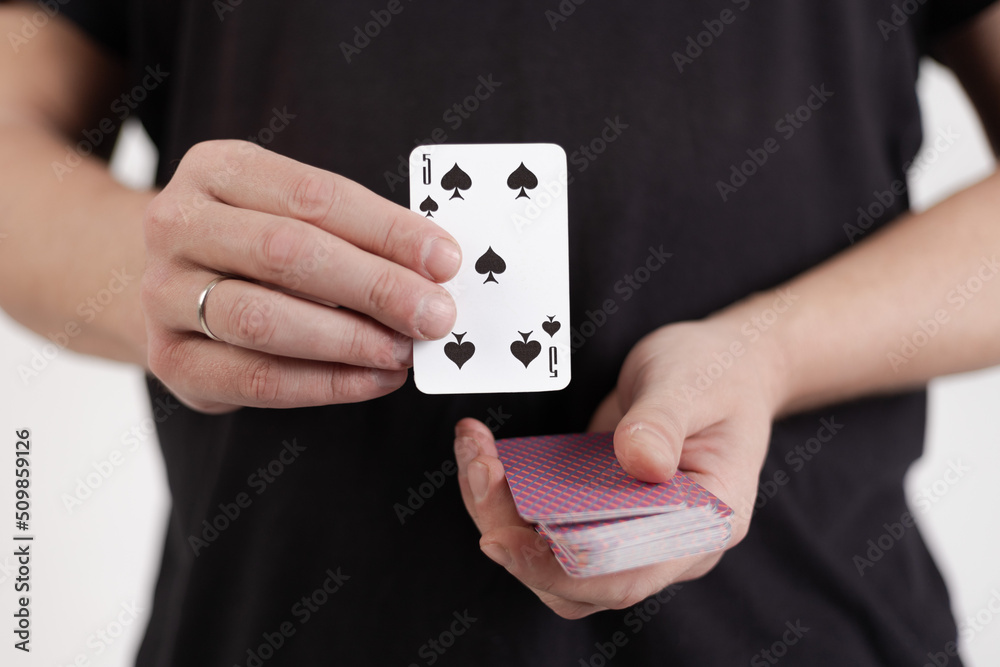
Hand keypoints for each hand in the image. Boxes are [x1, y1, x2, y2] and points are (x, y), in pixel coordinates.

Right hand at [141, 140, 461, 412]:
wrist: (171, 284)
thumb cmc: (254, 242)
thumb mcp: (291, 212)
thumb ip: (353, 231)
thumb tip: (435, 269)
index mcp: (216, 169)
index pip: (314, 196)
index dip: (386, 230)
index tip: (445, 260)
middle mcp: (177, 224)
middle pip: (286, 253)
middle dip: (374, 286)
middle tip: (435, 314)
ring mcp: (162, 293)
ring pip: (263, 319)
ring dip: (349, 340)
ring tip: (404, 351)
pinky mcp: (170, 360)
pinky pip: (256, 378)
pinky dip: (325, 383)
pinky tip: (375, 380)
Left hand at [454, 318, 782, 617]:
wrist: (717, 363)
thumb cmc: (716, 374)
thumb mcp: (692, 383)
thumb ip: (663, 421)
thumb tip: (640, 463)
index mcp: (703, 524)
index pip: (626, 575)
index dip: (560, 569)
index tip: (504, 537)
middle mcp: (663, 542)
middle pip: (576, 580)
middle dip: (514, 538)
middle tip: (480, 472)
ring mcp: (628, 529)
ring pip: (550, 560)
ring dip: (500, 515)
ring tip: (476, 455)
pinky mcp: (597, 509)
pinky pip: (543, 526)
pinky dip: (505, 496)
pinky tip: (485, 452)